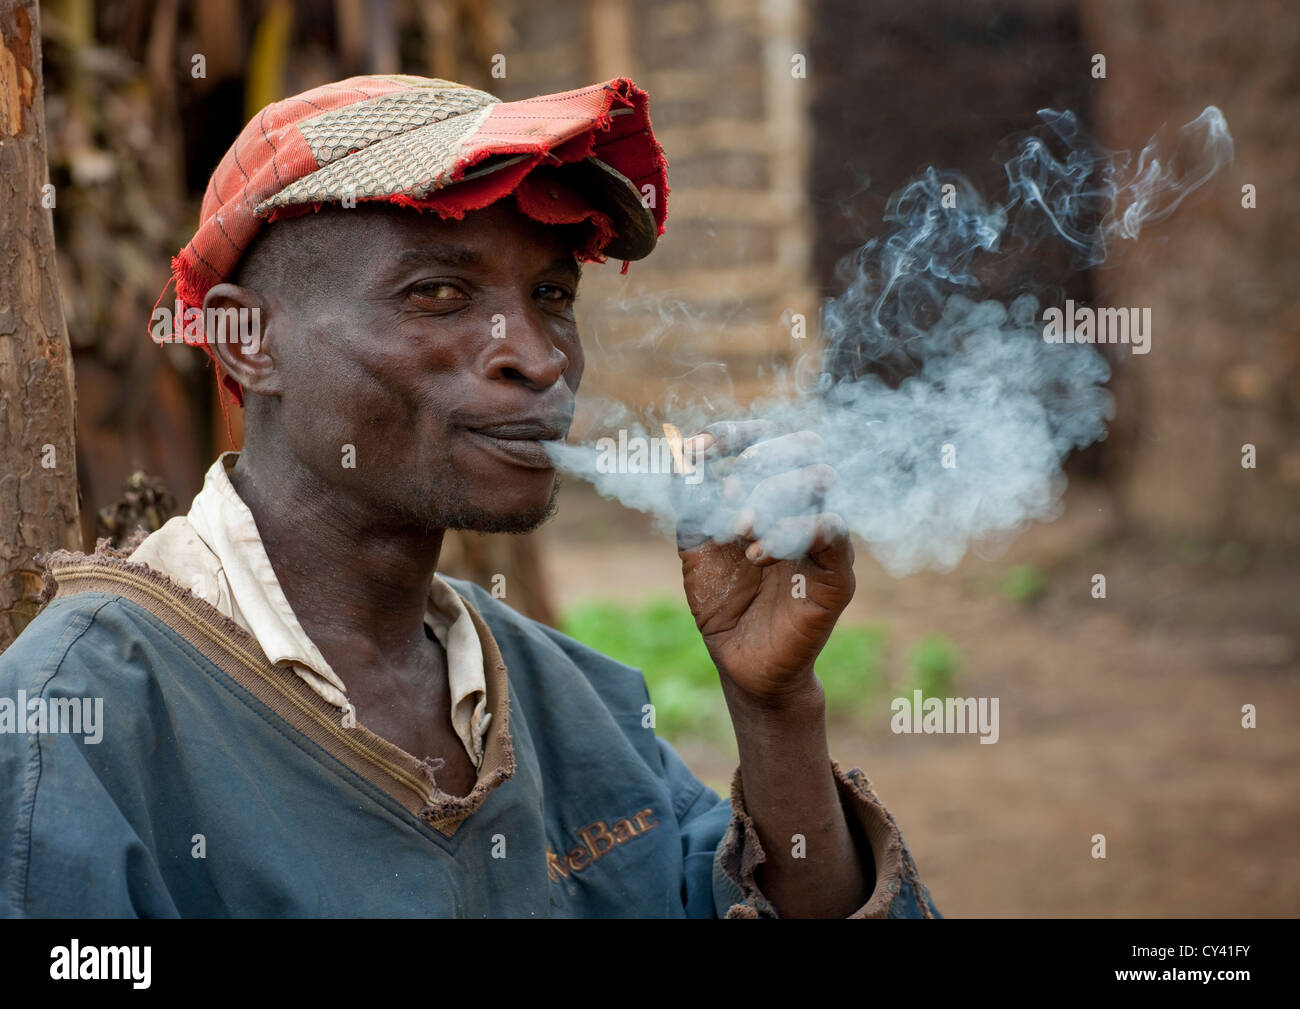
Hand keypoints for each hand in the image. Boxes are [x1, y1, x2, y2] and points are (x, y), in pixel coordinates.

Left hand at [674, 420, 854, 703]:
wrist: (741, 660)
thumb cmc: (724, 598)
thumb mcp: (696, 540)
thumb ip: (690, 496)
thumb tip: (683, 448)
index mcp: (774, 491)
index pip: (770, 436)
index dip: (735, 432)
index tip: (699, 449)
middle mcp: (806, 506)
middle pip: (807, 445)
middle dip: (761, 460)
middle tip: (728, 497)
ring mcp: (826, 536)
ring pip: (822, 478)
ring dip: (774, 494)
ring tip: (740, 529)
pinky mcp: (839, 572)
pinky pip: (831, 529)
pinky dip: (790, 531)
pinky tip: (756, 555)